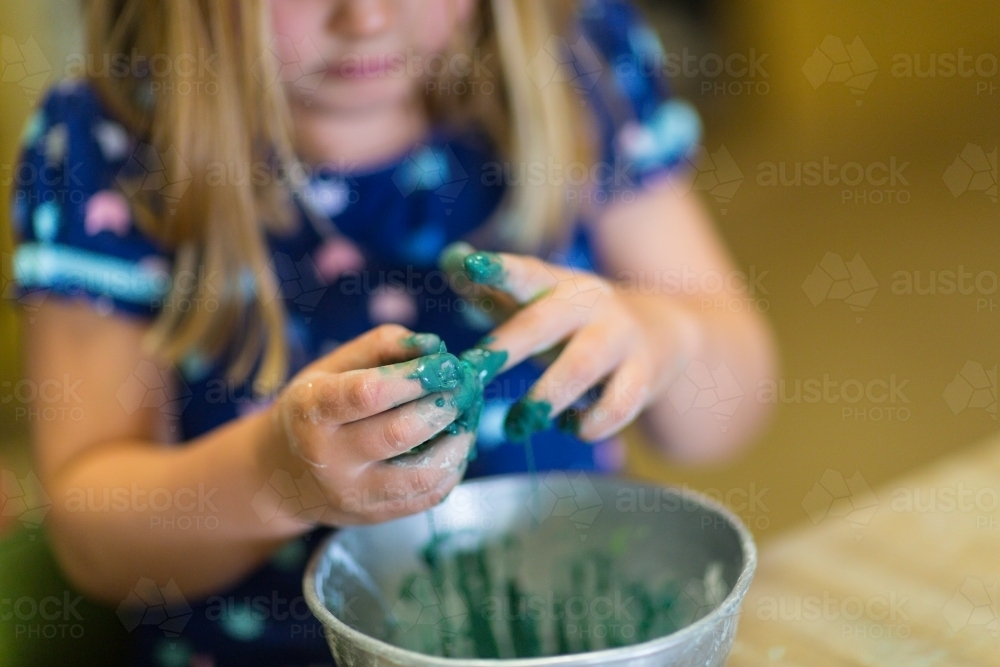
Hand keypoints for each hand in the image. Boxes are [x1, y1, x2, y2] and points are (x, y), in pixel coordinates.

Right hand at [264, 324, 475, 525]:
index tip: (445, 364)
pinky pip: (428, 496)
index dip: (414, 377)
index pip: (367, 394)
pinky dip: (452, 469)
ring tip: (467, 418)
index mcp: (313, 411)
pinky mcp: (374, 515)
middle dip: (443, 406)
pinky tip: (454, 447)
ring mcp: (352, 493)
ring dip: (458, 442)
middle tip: (465, 388)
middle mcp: (329, 457)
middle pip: (400, 433)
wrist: (281, 475)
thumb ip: (382, 347)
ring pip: (421, 473)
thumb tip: (434, 346)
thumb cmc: (315, 409)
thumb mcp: (331, 368)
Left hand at [441, 245, 693, 442]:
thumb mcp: (542, 301)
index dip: (497, 270)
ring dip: (543, 399)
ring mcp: (620, 339)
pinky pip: (615, 406)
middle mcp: (590, 305)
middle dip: (507, 346)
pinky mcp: (643, 376)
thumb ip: (494, 289)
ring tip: (515, 424)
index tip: (468, 264)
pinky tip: (570, 428)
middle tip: (473, 371)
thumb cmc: (577, 321)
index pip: (525, 272)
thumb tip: (448, 259)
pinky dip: (588, 425)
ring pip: (580, 369)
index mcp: (558, 285)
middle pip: (545, 322)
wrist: (663, 329)